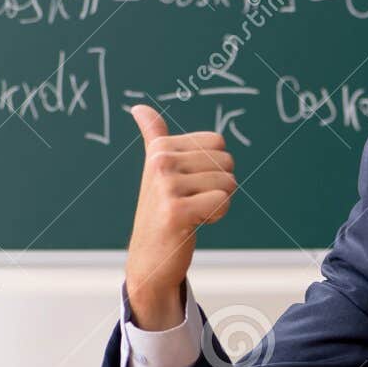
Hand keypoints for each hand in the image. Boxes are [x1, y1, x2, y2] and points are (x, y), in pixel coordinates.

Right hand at [124, 105, 236, 329]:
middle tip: (191, 202)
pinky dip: (215, 217)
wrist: (149, 259)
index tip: (189, 184)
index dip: (213, 167)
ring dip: (216, 203)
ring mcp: (166, 186)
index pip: (218, 142)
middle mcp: (161, 162)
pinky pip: (222, 202)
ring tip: (191, 213)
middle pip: (227, 162)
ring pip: (228, 183)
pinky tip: (192, 224)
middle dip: (218, 186)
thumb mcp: (155, 169)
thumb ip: (153, 136)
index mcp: (161, 148)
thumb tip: (139, 107)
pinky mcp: (176, 211)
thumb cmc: (159, 211)